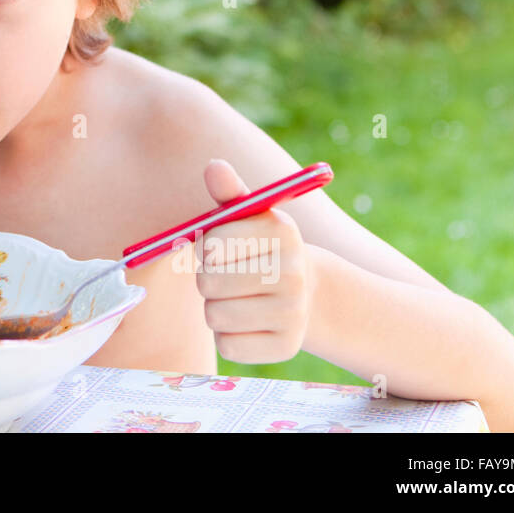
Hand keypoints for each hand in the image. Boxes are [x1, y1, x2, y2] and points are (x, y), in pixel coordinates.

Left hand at [195, 159, 313, 363]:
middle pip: (208, 282)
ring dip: (215, 307)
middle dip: (208, 278)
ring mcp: (293, 313)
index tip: (225, 247)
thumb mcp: (249, 216)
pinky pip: (228, 345)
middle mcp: (293, 272)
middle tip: (228, 276)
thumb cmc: (261, 248)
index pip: (211, 244)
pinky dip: (228, 336)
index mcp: (283, 231)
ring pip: (214, 315)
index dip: (208, 247)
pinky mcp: (286, 347)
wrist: (306, 292)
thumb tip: (213, 165)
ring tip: (237, 297)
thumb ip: (229, 193)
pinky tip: (247, 322)